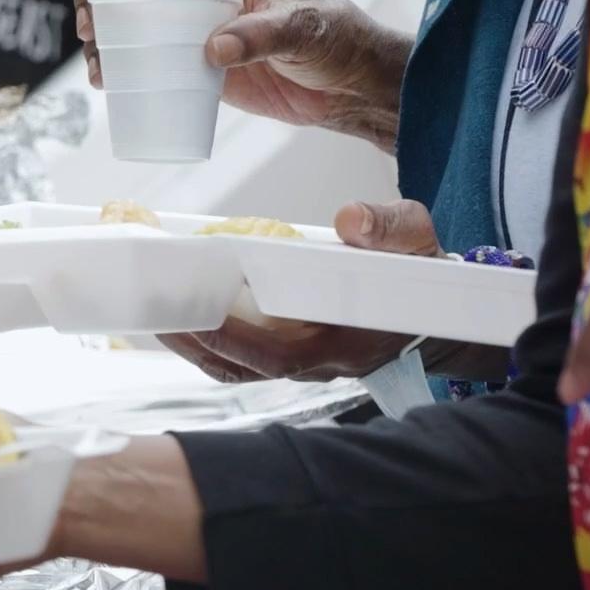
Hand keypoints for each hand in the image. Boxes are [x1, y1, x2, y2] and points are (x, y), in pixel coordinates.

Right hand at [65, 0, 410, 150]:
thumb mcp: (303, 28)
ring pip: (132, 20)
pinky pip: (145, 57)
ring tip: (96, 64)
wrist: (349, 87)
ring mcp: (194, 24)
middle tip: (88, 28)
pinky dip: (121, 67)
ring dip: (104, 38)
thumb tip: (213, 49)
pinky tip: (108, 83)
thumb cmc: (337, 39)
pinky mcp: (193, 60)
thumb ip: (261, 34)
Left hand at [157, 200, 438, 382]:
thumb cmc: (420, 278)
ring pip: (236, 368)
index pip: (284, 353)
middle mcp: (318, 363)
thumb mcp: (419, 242)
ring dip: (192, 347)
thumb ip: (390, 227)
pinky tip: (178, 318)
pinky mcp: (288, 357)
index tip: (203, 314)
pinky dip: (205, 344)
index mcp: (347, 341)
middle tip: (158, 311)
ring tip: (155, 315)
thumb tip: (351, 220)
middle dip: (197, 343)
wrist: (434, 317)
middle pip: (244, 367)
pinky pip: (238, 360)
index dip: (240, 339)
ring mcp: (301, 366)